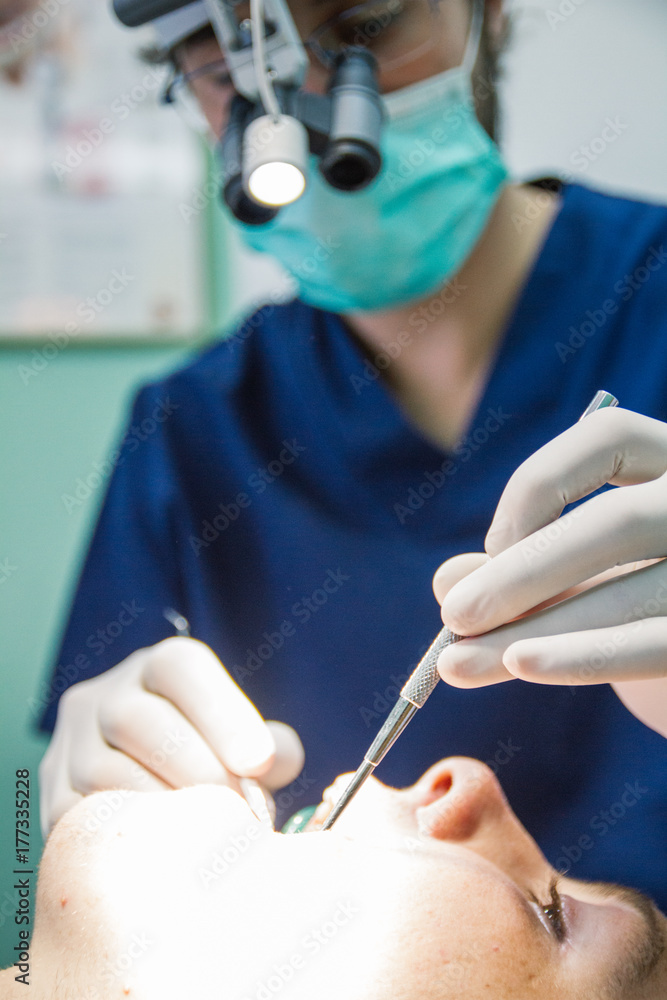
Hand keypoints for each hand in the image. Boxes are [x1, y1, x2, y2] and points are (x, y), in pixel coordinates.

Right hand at [39, 637, 304, 835]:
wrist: (150, 781)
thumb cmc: (215, 758)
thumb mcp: (246, 740)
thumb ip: (270, 747)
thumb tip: (275, 761)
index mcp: (158, 667)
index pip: (181, 668)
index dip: (222, 712)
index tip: (259, 762)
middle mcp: (106, 694)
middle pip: (138, 720)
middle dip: (195, 770)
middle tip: (238, 811)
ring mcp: (71, 744)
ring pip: (104, 773)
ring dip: (162, 810)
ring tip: (210, 838)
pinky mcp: (53, 796)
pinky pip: (78, 819)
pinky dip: (125, 838)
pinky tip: (166, 856)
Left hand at [432, 408, 666, 736]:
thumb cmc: (625, 597)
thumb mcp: (574, 571)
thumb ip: (514, 566)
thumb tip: (449, 581)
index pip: (610, 438)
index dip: (540, 486)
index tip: (492, 545)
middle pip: (619, 522)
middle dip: (523, 572)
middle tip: (454, 615)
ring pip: (629, 592)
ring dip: (532, 631)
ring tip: (459, 663)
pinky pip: (652, 646)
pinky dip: (581, 658)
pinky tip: (522, 666)